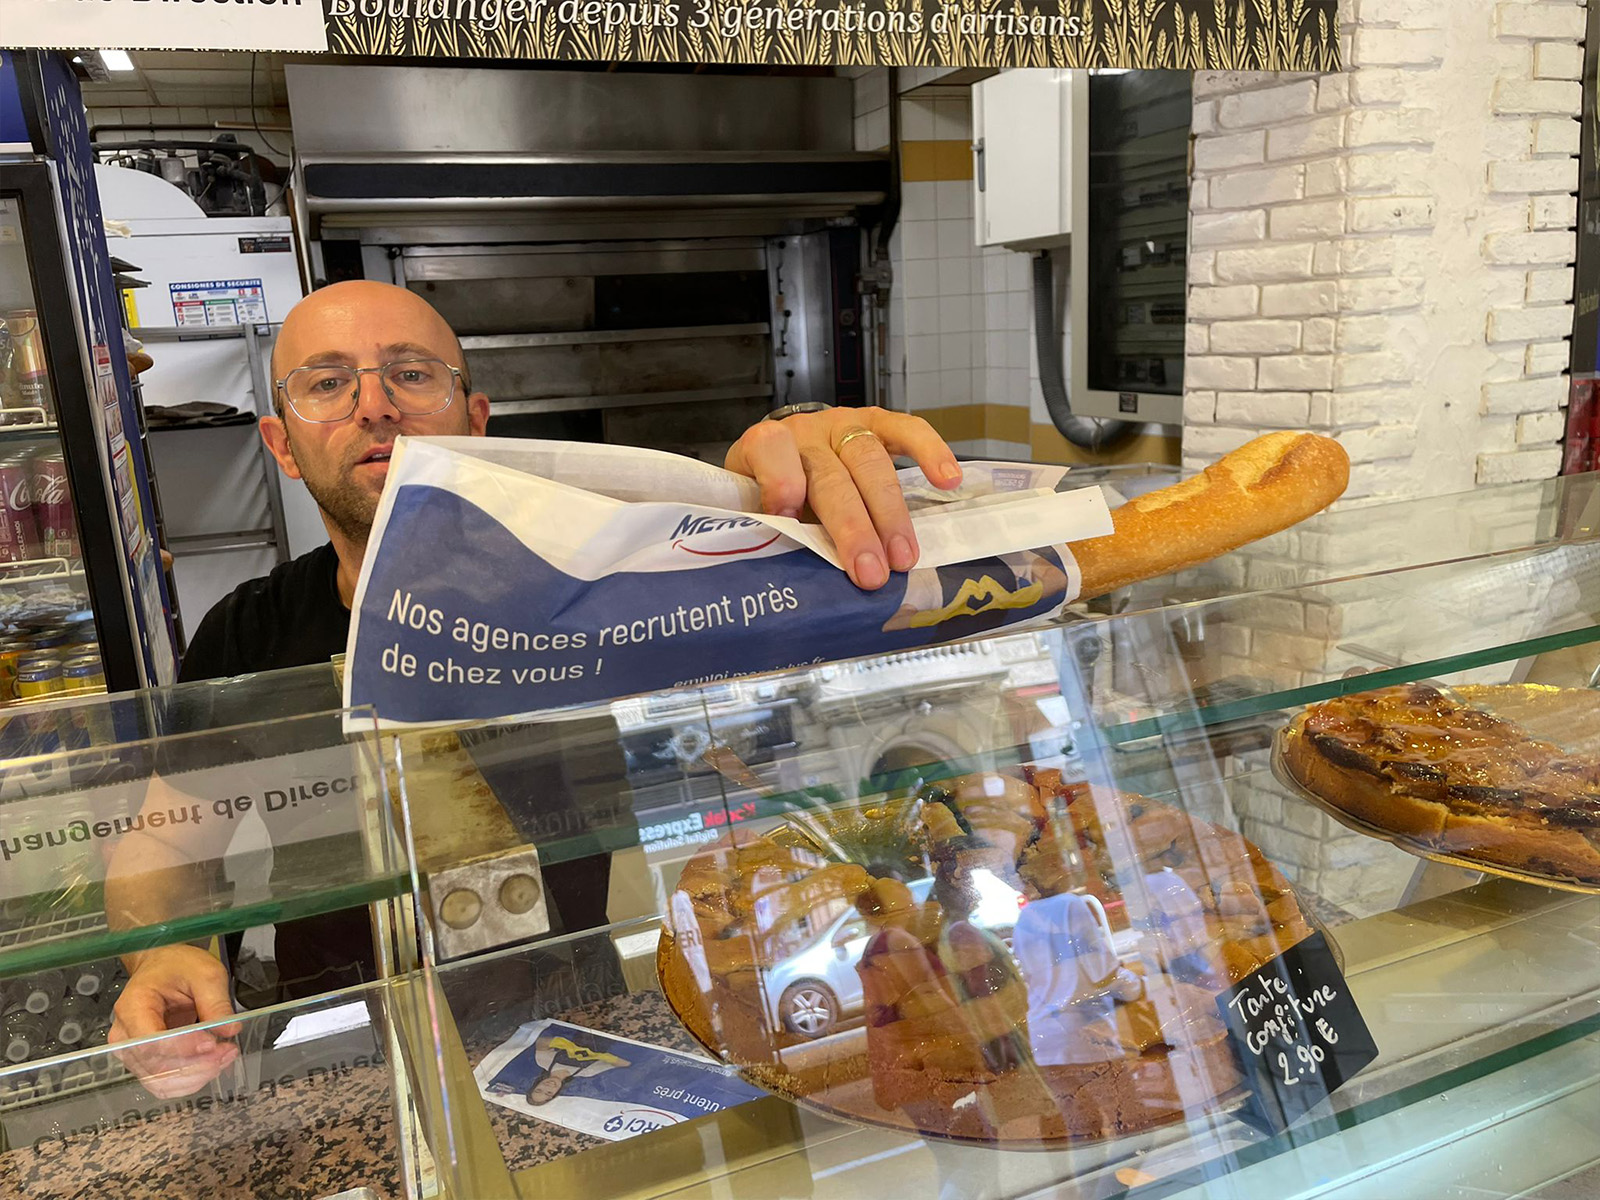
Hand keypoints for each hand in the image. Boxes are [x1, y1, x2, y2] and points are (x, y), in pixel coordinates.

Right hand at [109, 945, 241, 1096]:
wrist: (161, 968)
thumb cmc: (177, 967)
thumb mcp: (204, 973)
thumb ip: (216, 1002)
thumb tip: (230, 1030)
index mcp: (133, 1006)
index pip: (152, 1040)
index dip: (184, 1048)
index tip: (214, 1044)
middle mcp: (125, 1035)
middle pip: (156, 1066)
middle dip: (197, 1065)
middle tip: (228, 1051)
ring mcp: (131, 1052)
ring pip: (160, 1081)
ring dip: (196, 1076)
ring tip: (224, 1057)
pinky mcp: (143, 1063)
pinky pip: (163, 1084)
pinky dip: (189, 1080)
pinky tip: (210, 1066)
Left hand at [726, 407, 961, 589]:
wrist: (781, 458)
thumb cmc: (769, 495)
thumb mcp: (758, 512)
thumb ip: (773, 532)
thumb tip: (798, 577)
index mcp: (762, 449)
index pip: (770, 450)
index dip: (781, 482)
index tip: (790, 518)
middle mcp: (805, 433)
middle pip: (831, 475)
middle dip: (853, 528)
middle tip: (870, 574)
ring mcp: (842, 425)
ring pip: (869, 460)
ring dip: (890, 513)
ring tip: (904, 557)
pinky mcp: (875, 422)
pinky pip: (906, 430)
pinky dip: (929, 453)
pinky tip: (949, 481)